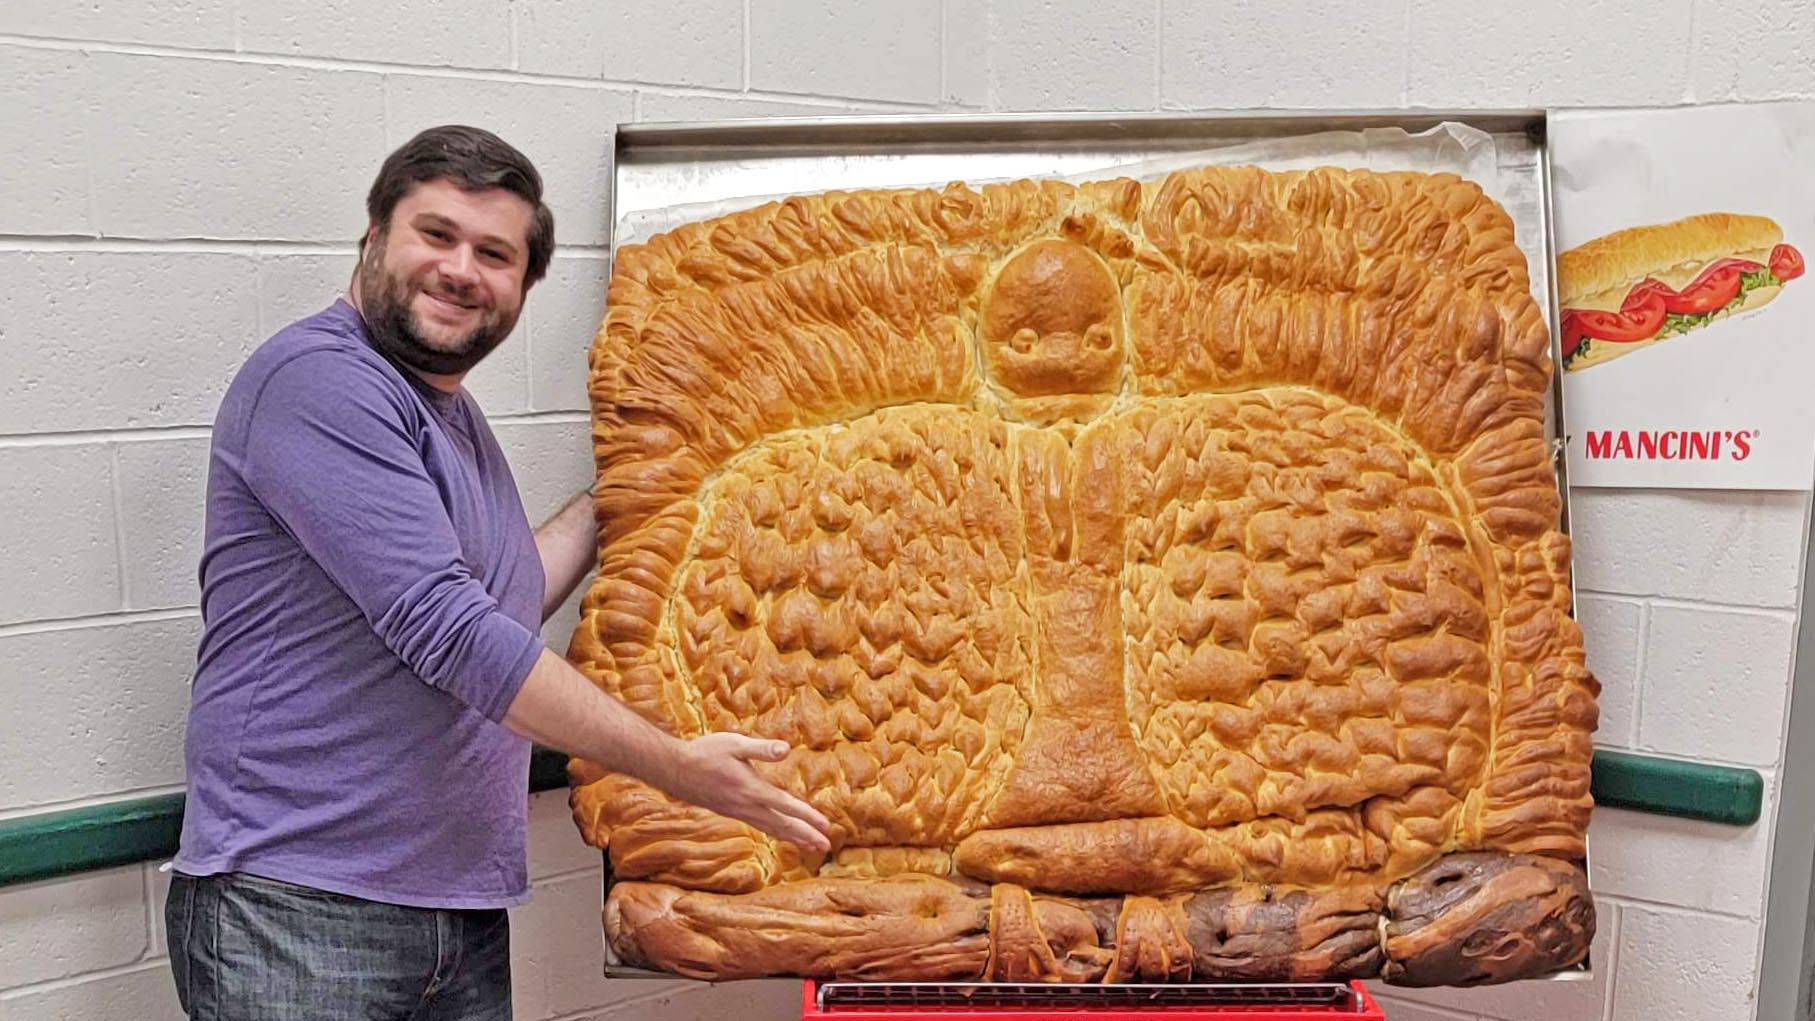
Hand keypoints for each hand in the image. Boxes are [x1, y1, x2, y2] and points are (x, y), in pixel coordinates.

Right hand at [669, 732, 832, 853]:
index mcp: (752, 789)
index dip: (807, 816)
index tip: (826, 826)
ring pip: (771, 829)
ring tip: (812, 846)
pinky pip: (760, 826)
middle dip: (806, 835)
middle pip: (782, 825)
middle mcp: (747, 806)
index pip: (786, 805)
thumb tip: (786, 749)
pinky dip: (776, 832)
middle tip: (826, 846)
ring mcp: (739, 812)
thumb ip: (762, 749)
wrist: (675, 770)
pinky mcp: (732, 812)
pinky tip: (782, 833)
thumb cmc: (705, 753)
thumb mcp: (735, 744)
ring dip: (793, 838)